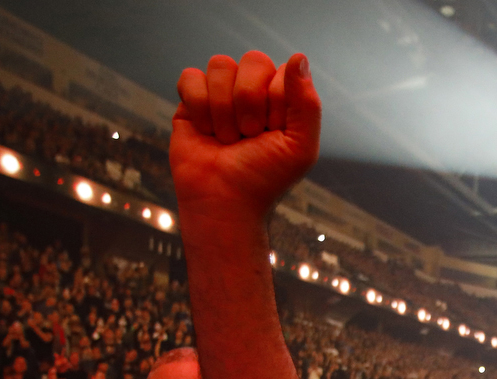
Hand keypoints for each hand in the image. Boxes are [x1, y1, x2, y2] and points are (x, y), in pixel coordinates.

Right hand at [170, 51, 320, 221]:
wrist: (225, 203)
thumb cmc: (264, 179)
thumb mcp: (300, 147)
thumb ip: (307, 103)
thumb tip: (299, 56)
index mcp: (281, 97)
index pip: (283, 70)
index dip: (276, 102)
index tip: (272, 133)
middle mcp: (252, 90)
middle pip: (253, 60)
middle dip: (250, 102)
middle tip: (248, 136)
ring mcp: (220, 95)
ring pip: (220, 65)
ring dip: (223, 109)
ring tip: (226, 138)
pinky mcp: (190, 104)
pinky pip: (191, 77)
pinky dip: (198, 106)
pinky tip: (205, 131)